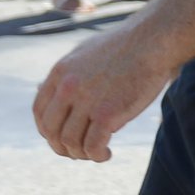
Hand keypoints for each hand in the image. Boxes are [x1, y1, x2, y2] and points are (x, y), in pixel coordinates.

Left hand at [32, 17, 176, 162]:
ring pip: (71, 142)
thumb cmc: (127, 44)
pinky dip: (97, 156)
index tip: (62, 137)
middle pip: (52, 132)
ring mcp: (87, 101)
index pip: (40, 112)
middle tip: (79, 151)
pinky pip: (92, 146)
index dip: (48, 131)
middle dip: (62, 147)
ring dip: (81, 154)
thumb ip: (69, 73)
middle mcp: (68, 88)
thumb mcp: (87, 52)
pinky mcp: (107, 113)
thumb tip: (51, 90)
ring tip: (97, 153)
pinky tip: (107, 154)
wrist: (155, 39)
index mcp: (61, 72)